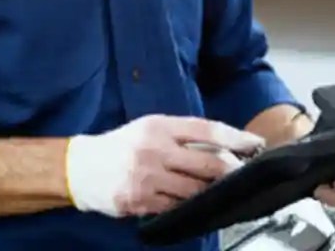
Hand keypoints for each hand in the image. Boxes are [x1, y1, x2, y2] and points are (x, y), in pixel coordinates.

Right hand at [65, 115, 264, 217]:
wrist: (80, 167)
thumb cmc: (121, 145)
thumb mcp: (149, 127)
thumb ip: (182, 134)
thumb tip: (221, 145)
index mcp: (159, 126)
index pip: (207, 130)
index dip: (235, 138)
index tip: (254, 144)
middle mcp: (155, 150)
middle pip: (207, 163)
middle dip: (230, 170)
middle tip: (242, 173)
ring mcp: (147, 177)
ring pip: (195, 189)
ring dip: (211, 191)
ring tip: (218, 189)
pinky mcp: (140, 201)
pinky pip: (175, 206)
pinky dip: (188, 205)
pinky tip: (192, 202)